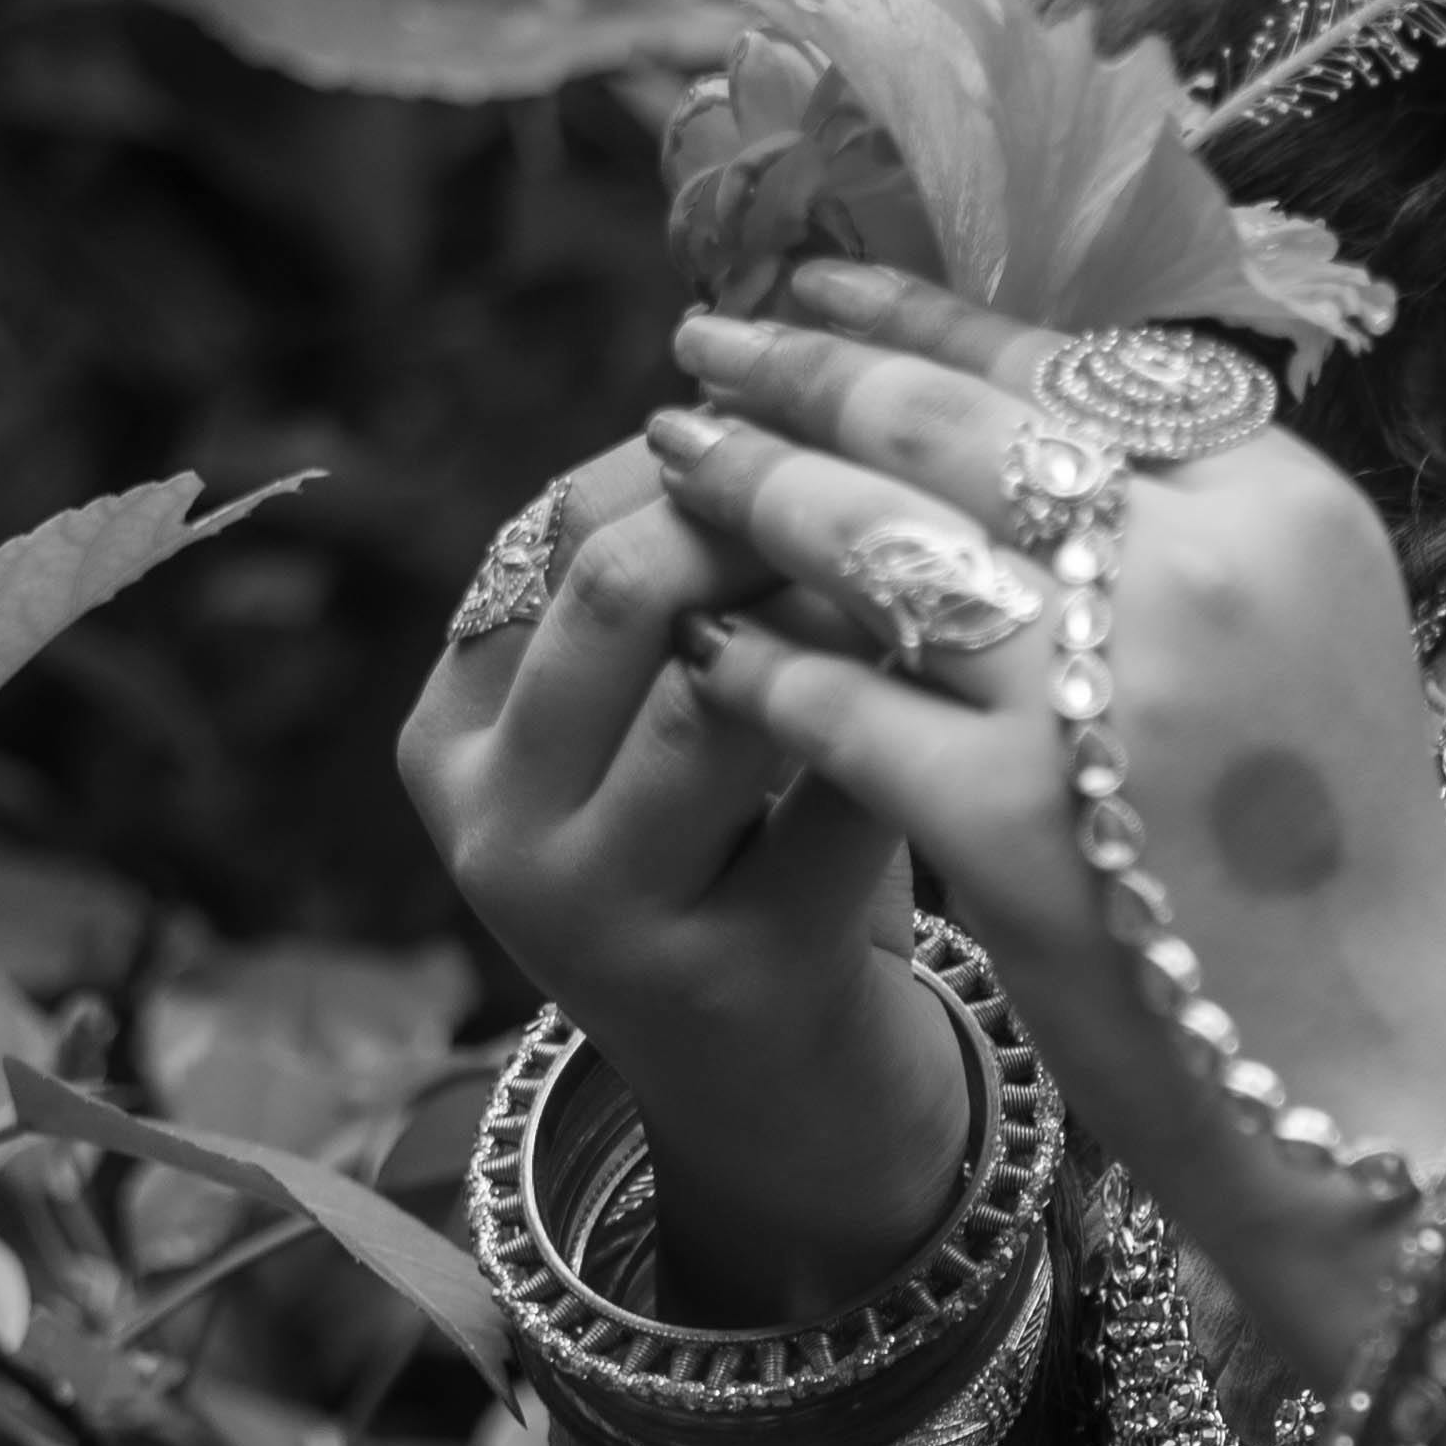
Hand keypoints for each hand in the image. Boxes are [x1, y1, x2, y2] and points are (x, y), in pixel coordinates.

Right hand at [396, 439, 969, 1325]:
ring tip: (943, 560)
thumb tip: (798, 350)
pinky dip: (916, 719)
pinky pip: (839, 795)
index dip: (702, 450)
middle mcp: (496, 820)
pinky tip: (988, 679)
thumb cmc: (744, 855)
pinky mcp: (735, 977)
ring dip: (845, 604)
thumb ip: (686, 575)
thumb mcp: (661, 719)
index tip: (823, 412)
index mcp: (456, 727)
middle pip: (619, 585)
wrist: (782, 1096)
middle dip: (768, 506)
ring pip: (720, 688)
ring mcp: (600, 910)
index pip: (556, 522)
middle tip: (891, 474)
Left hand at [637, 270, 1445, 1387]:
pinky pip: (835, 700)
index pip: (1073, 364)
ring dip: (753, 491)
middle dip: (807, 375)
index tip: (818, 288)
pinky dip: (758, 664)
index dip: (925, 320)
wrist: (1377, 1089)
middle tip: (705, 346)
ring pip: (876, 543)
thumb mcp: (1310, 641)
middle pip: (954, 427)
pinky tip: (707, 645)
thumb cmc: (1336, 875)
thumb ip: (1186, 527)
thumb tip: (1015, 418)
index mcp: (1288, 507)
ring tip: (671, 461)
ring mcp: (1100, 689)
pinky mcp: (1006, 815)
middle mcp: (1203, 569)